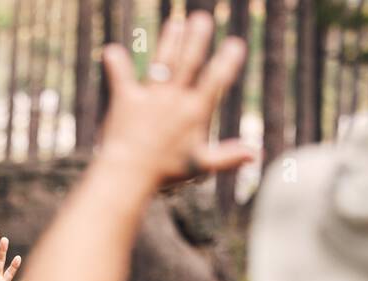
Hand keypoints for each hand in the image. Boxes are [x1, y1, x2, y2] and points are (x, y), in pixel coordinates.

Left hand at [97, 12, 252, 190]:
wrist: (129, 175)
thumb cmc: (165, 172)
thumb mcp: (200, 165)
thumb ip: (228, 156)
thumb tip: (256, 155)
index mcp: (194, 111)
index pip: (215, 81)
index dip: (226, 62)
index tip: (235, 44)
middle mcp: (173, 99)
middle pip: (188, 62)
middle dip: (196, 39)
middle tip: (202, 18)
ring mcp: (150, 97)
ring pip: (162, 62)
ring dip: (169, 41)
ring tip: (175, 23)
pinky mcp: (125, 99)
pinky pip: (121, 76)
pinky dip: (115, 63)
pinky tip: (111, 51)